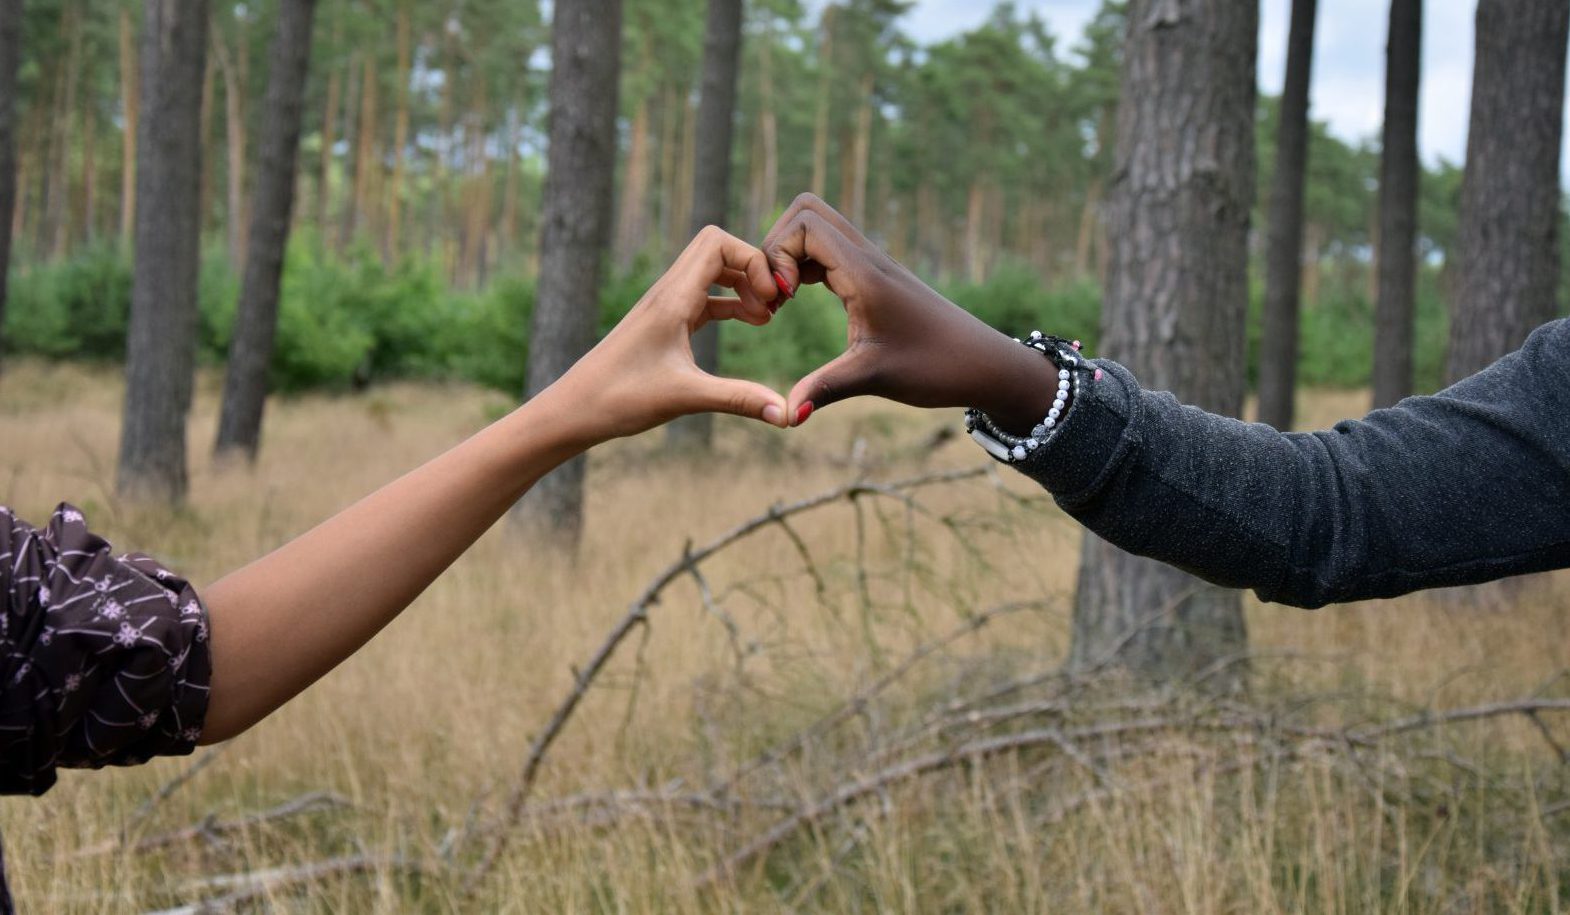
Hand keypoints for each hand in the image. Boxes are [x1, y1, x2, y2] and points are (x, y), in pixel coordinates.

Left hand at [551, 226, 789, 442]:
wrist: (573, 409)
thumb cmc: (619, 398)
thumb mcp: (686, 398)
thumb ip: (739, 400)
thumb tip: (788, 414)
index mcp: (672, 298)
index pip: (718, 243)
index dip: (754, 261)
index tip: (771, 301)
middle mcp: (668, 293)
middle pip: (718, 248)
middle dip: (754, 269)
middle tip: (774, 306)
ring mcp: (666, 307)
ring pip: (712, 272)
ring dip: (744, 286)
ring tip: (766, 318)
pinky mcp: (665, 323)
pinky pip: (705, 296)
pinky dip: (731, 303)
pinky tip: (750, 324)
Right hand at [761, 194, 1057, 432]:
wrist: (984, 364)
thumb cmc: (936, 367)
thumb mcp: (875, 379)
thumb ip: (825, 388)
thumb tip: (786, 416)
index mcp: (865, 274)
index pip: (805, 225)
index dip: (778, 256)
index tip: (781, 302)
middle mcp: (867, 259)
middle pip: (806, 212)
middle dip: (776, 247)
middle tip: (775, 297)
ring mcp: (871, 265)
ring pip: (817, 229)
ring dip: (789, 256)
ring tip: (783, 302)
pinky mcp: (874, 278)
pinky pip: (829, 251)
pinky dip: (805, 267)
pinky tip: (800, 302)